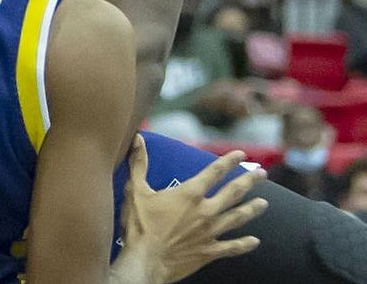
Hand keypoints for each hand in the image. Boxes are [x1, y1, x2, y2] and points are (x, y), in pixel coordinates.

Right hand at [115, 138, 265, 283]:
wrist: (146, 261)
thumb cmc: (139, 225)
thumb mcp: (135, 190)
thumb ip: (138, 164)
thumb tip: (137, 139)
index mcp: (189, 194)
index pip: (214, 172)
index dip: (228, 161)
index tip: (241, 154)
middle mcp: (205, 211)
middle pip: (233, 193)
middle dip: (249, 181)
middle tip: (262, 174)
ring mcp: (210, 232)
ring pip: (237, 218)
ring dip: (252, 209)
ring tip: (264, 203)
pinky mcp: (209, 251)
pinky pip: (232, 247)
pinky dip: (244, 244)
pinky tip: (255, 241)